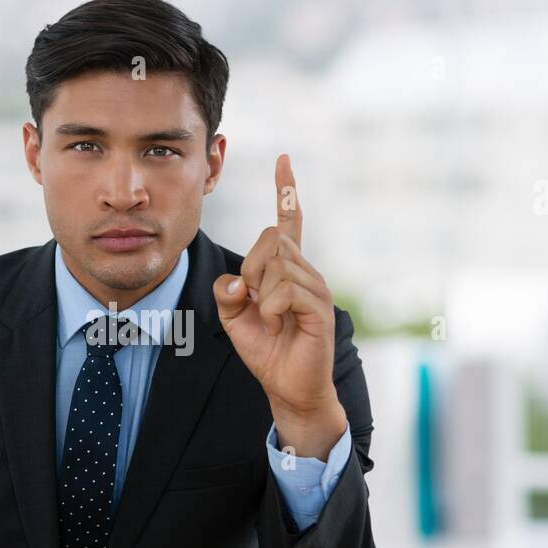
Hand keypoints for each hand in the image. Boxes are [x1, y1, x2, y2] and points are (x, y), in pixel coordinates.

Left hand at [213, 153, 346, 457]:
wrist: (288, 388)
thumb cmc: (266, 351)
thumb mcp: (234, 317)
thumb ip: (228, 291)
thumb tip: (237, 279)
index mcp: (288, 269)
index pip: (289, 222)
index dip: (286, 191)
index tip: (283, 160)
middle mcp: (307, 272)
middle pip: (272, 239)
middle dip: (251, 265)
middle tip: (251, 299)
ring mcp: (316, 288)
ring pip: (277, 264)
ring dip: (259, 291)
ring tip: (267, 318)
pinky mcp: (318, 309)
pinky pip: (286, 289)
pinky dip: (269, 307)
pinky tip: (273, 322)